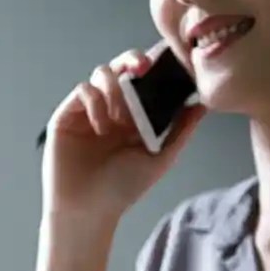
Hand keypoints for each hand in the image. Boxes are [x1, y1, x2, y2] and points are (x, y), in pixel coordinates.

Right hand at [42, 48, 206, 239]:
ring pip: (101, 74)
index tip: (166, 58)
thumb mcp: (160, 159)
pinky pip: (82, 91)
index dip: (154, 65)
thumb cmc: (122, 190)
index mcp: (134, 116)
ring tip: (119, 117)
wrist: (87, 211)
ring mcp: (88, 111)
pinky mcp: (66, 116)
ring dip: (114, 87)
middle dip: (133, 60)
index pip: (144, 80)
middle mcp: (111, 109)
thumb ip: (180, 130)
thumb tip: (203, 105)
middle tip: (143, 66)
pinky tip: (101, 125)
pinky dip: (94, 100)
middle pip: (121, 67)